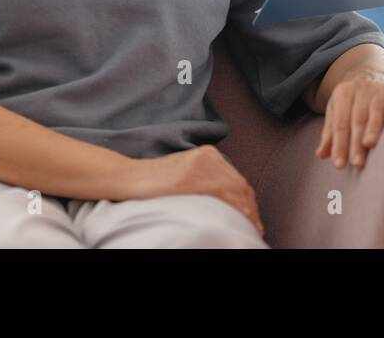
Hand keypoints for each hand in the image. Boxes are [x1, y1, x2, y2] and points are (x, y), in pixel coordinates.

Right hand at [127, 145, 264, 236]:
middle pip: (240, 184)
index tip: (252, 217)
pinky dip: (236, 208)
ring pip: (236, 190)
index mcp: (207, 154)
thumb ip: (203, 179)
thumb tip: (225, 202)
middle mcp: (208, 156)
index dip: (248, 200)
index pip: (236, 179)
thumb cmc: (152, 181)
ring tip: (251, 229)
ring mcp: (201, 165)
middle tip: (255, 227)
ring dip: (247, 211)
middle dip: (251, 208)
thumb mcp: (184, 173)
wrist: (127, 177)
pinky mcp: (192, 177)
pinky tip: (240, 220)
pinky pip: (223, 193)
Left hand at [315, 67, 383, 169]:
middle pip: (357, 119)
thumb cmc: (352, 102)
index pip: (340, 123)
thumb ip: (331, 134)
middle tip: (356, 163)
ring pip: (375, 109)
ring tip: (369, 144)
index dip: (339, 144)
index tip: (339, 165)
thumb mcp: (337, 112)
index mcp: (343, 93)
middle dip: (356, 142)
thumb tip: (321, 155)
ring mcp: (379, 88)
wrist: (372, 75)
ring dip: (373, 127)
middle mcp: (360, 89)